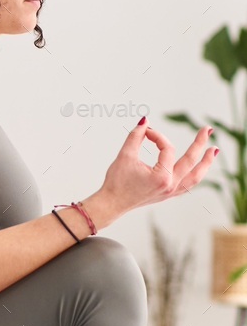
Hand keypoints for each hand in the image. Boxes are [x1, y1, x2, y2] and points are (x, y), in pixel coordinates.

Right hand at [99, 118, 217, 215]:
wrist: (111, 203)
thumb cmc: (116, 182)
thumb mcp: (125, 155)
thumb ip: (135, 136)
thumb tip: (145, 121)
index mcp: (161, 176)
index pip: (166, 148)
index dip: (157, 136)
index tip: (145, 132)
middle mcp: (169, 185)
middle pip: (190, 162)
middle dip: (199, 144)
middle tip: (207, 129)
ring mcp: (170, 192)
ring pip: (195, 177)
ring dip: (205, 163)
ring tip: (213, 150)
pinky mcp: (168, 195)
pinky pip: (188, 184)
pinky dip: (196, 175)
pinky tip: (200, 168)